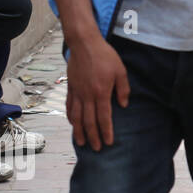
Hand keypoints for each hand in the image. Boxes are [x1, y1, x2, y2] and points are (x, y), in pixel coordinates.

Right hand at [65, 34, 129, 150]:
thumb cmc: (105, 56)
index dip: (106, 132)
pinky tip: (73, 124)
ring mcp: (77, 92)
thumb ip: (123, 89)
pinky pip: (70, 106)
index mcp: (101, 92)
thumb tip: (123, 105)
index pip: (104, 118)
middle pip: (89, 121)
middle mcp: (87, 95)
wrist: (84, 44)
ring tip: (81, 143)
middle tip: (96, 148)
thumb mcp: (121, 71)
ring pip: (76, 117)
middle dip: (93, 137)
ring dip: (79, 131)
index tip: (108, 142)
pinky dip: (71, 117)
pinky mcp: (71, 88)